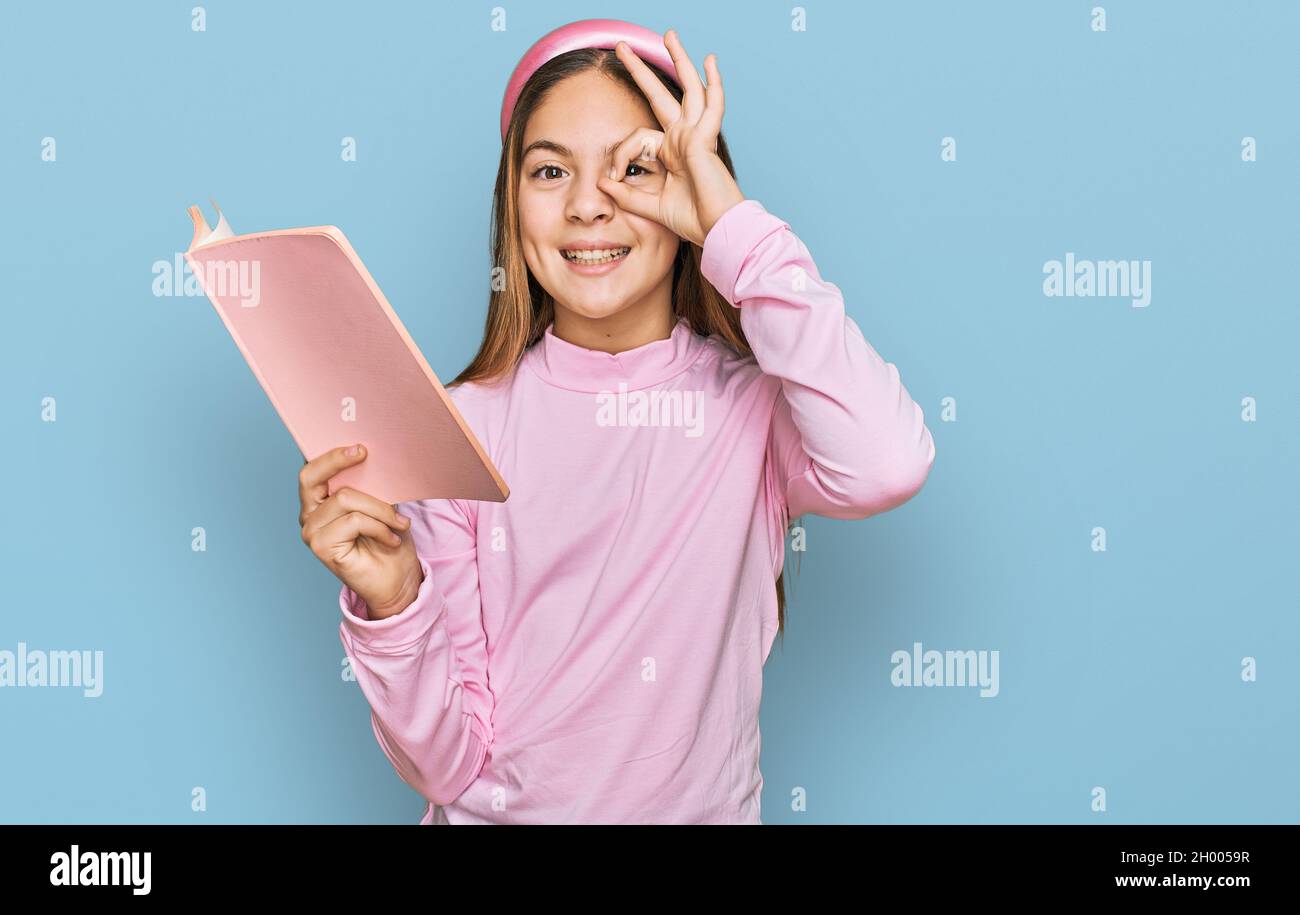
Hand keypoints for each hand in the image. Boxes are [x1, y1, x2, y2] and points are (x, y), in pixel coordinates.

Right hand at [299, 444, 423, 619]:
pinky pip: (354, 520)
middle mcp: (308, 515)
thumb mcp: (381, 504)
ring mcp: (311, 532)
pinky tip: (392, 539)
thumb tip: (370, 456)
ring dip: (381, 509)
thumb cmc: (389, 540)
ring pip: (345, 498)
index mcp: (318, 502)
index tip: (359, 446)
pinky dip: (380, 527)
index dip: (330, 455)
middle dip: (342, 462)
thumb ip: (368, 484)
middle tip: (365, 454)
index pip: (311, 471)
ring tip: (399, 524)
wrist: (397, 580)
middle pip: (314, 477)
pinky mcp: (321, 547)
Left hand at [596, 28, 745, 247]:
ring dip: (679, 60)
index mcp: (671, 153)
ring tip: (670, 35)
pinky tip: (710, 61)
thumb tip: (601, 180)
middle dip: (641, 71)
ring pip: (689, 89)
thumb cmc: (692, 220)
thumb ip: (625, 194)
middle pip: (662, 96)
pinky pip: (712, 105)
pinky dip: (714, 83)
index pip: (636, 137)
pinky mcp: (705, 140)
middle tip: (622, 47)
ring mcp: (696, 136)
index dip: (619, 154)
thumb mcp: (648, 206)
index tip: (613, 175)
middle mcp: (683, 139)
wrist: (717, 230)